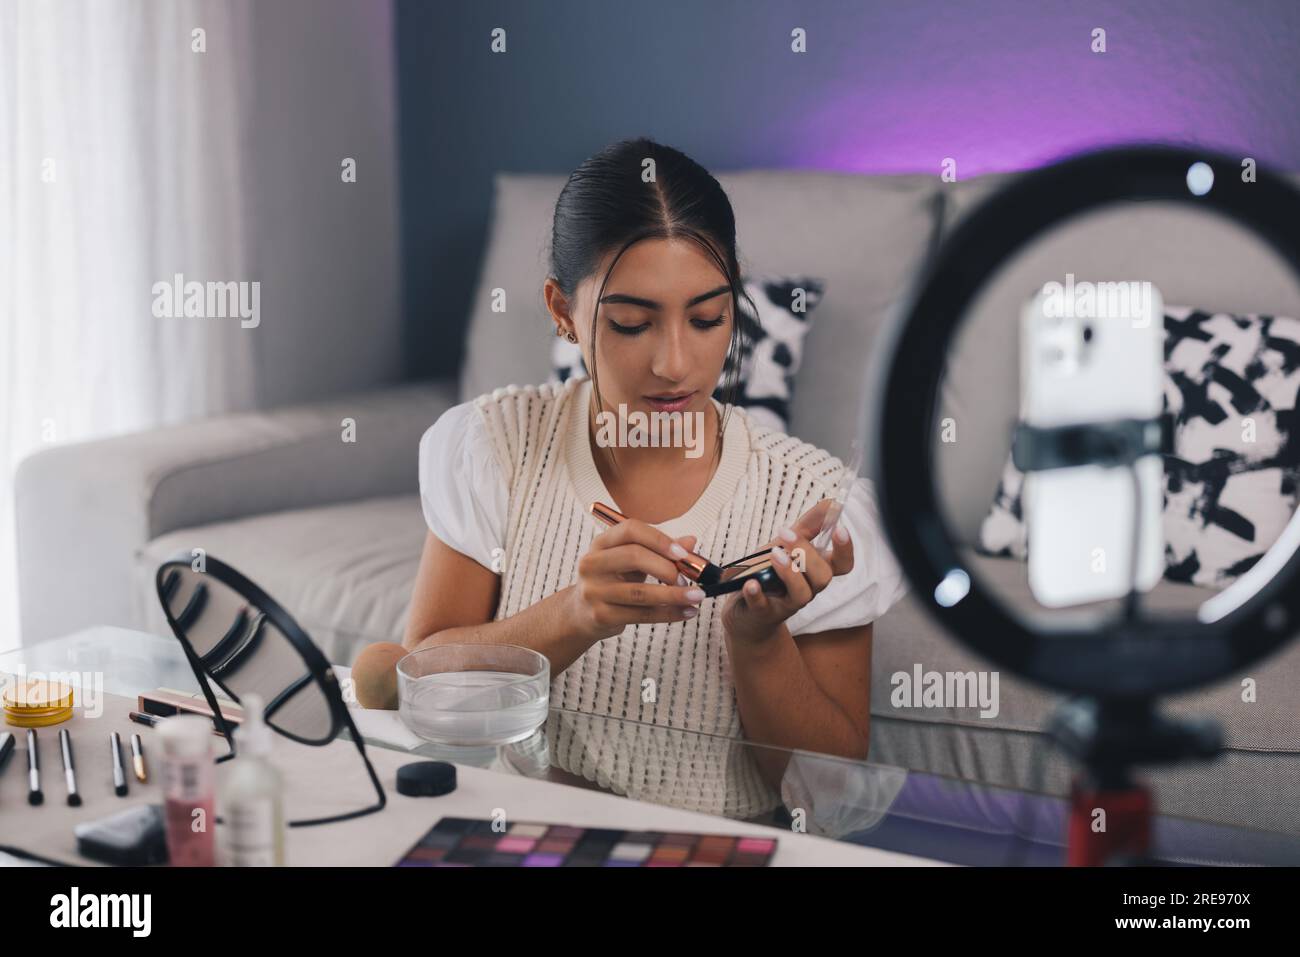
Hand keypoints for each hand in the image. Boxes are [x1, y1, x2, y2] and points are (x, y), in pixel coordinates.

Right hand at [567, 519, 704, 643]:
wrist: (581, 612)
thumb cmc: (613, 581)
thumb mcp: (632, 561)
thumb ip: (660, 550)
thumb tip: (691, 542)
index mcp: (601, 543)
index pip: (630, 530)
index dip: (659, 539)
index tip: (683, 553)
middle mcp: (592, 564)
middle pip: (633, 557)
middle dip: (667, 568)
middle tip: (688, 578)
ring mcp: (594, 591)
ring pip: (640, 592)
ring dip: (674, 595)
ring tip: (696, 596)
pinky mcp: (601, 615)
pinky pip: (641, 615)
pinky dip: (669, 613)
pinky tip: (686, 611)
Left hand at [721, 498, 854, 644]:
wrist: (745, 611)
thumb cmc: (771, 574)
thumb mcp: (788, 545)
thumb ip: (810, 525)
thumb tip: (831, 503)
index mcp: (815, 572)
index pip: (843, 564)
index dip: (845, 549)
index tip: (840, 528)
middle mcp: (807, 590)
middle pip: (823, 577)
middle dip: (808, 553)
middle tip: (785, 533)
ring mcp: (786, 604)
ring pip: (802, 594)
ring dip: (789, 571)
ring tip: (774, 554)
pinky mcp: (763, 613)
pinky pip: (763, 606)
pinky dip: (757, 594)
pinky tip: (751, 583)